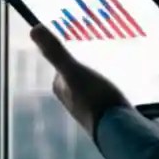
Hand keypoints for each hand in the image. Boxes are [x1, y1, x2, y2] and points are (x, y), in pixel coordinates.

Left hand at [30, 24, 131, 138]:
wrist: (118, 129)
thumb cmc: (93, 99)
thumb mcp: (73, 71)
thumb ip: (55, 52)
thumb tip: (34, 29)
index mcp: (62, 88)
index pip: (61, 64)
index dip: (69, 51)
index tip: (80, 36)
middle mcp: (72, 98)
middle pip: (77, 73)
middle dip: (86, 60)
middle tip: (101, 44)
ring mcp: (90, 106)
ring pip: (92, 81)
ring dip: (101, 70)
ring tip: (115, 57)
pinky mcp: (108, 110)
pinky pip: (107, 90)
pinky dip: (112, 81)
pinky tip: (124, 76)